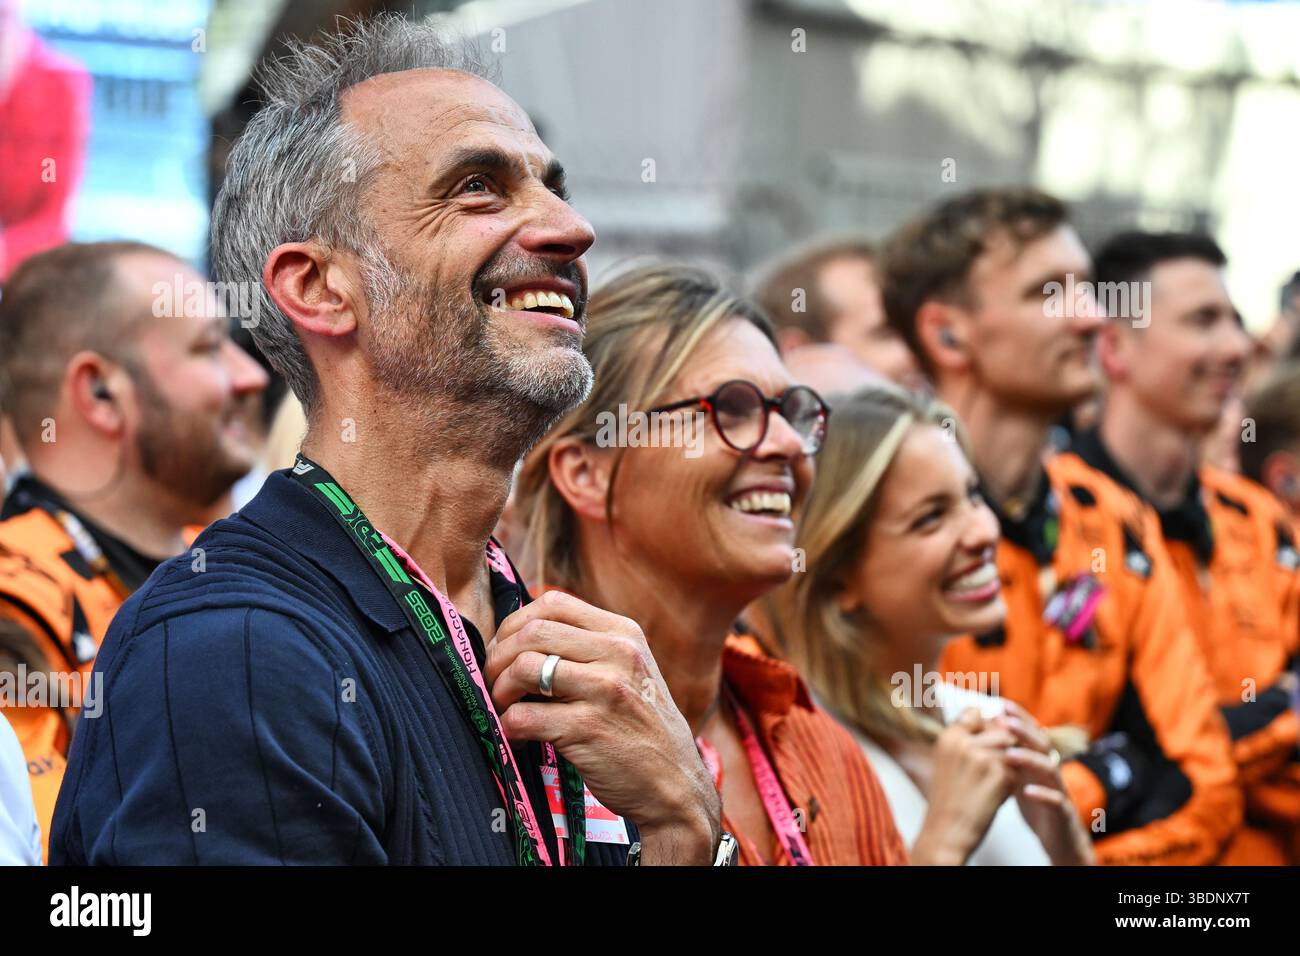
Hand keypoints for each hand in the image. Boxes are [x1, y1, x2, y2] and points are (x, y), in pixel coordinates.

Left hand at [486, 589, 719, 863]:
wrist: (676, 784)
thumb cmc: (642, 729)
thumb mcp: (630, 672)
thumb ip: (589, 649)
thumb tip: (520, 637)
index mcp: (624, 633)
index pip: (553, 603)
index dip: (516, 623)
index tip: (505, 650)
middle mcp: (618, 654)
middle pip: (533, 632)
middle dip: (499, 657)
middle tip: (494, 682)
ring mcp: (605, 690)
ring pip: (524, 668)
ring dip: (500, 690)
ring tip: (505, 708)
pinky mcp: (589, 729)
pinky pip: (525, 716)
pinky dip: (509, 727)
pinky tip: (518, 737)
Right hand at [910, 708, 1013, 864]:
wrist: (945, 832)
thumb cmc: (948, 800)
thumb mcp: (947, 761)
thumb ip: (966, 741)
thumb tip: (996, 722)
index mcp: (948, 736)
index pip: (975, 712)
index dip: (986, 726)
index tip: (986, 744)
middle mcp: (963, 741)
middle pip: (1000, 728)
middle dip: (1002, 747)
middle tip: (988, 772)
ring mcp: (981, 756)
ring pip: (1012, 748)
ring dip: (1009, 765)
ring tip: (991, 784)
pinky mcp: (998, 773)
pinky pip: (1017, 769)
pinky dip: (1011, 783)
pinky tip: (996, 795)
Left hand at [996, 700, 1094, 865]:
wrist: (1060, 839)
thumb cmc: (1037, 804)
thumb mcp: (1022, 776)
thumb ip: (1011, 755)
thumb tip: (992, 729)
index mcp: (1039, 762)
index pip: (1033, 734)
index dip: (1020, 719)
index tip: (1001, 704)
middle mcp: (1051, 772)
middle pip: (1043, 745)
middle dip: (1025, 731)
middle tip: (1004, 719)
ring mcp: (1059, 791)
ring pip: (1050, 769)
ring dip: (1031, 759)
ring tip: (1010, 754)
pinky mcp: (1063, 813)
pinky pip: (1056, 801)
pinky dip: (1043, 795)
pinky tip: (1027, 791)